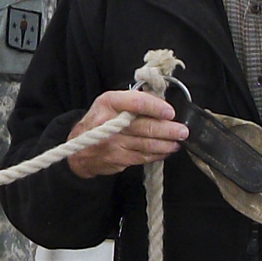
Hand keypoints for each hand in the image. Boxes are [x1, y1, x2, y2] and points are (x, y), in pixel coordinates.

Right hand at [63, 89, 185, 177]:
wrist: (79, 150)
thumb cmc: (99, 122)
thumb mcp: (109, 103)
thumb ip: (133, 101)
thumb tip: (162, 102)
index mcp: (108, 103)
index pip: (136, 103)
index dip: (156, 107)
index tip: (170, 112)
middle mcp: (110, 123)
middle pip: (145, 127)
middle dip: (168, 129)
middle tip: (183, 131)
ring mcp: (114, 144)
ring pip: (147, 144)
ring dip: (167, 144)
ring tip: (179, 141)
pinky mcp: (118, 159)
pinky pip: (143, 157)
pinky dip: (158, 154)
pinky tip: (166, 151)